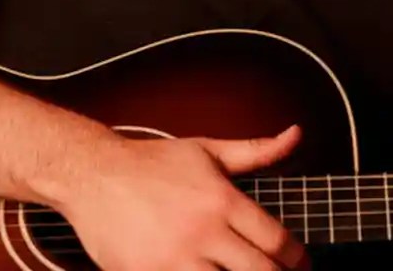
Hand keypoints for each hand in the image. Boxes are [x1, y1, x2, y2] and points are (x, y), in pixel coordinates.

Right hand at [55, 124, 308, 270]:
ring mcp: (174, 260)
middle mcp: (202, 232)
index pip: (276, 241)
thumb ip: (256, 151)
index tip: (300, 265)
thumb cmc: (151, 164)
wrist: (92, 174)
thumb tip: (296, 134)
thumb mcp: (208, 151)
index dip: (296, 260)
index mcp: (222, 200)